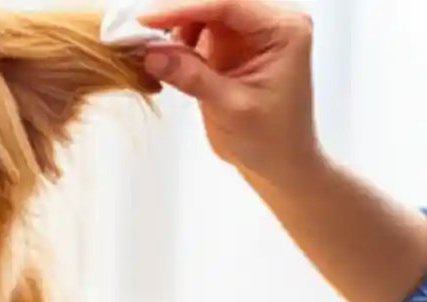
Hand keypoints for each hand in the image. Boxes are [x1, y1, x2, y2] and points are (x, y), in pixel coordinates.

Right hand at [140, 0, 320, 188]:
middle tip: (143, 28)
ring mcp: (250, 29)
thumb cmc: (269, 138)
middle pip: (216, 0)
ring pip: (203, 9)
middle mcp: (270, 19)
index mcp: (283, 28)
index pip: (228, 3)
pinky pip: (199, 25)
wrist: (280, 161)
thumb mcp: (230, 108)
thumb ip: (192, 76)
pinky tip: (168, 57)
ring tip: (158, 52)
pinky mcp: (232, 41)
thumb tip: (151, 53)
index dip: (185, 7)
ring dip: (176, 24)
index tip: (147, 18)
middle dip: (179, 11)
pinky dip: (178, 35)